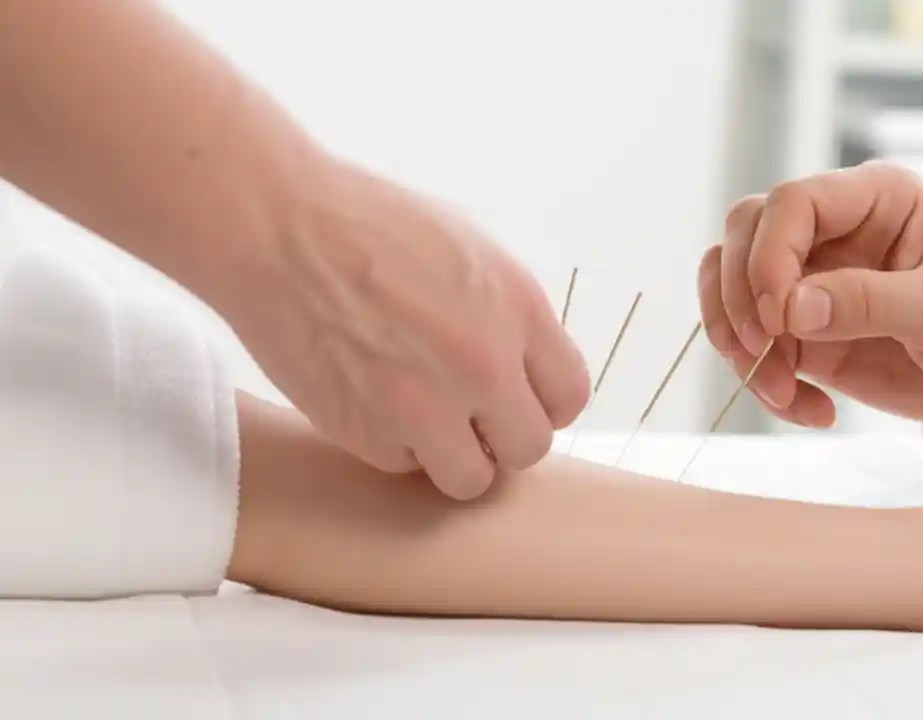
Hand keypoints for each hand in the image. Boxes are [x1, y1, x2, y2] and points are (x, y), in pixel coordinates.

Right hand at [222, 161, 588, 499]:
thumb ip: (509, 316)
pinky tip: (370, 400)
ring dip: (453, 457)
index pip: (569, 397)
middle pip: (529, 447)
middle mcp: (483, 364)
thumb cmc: (369, 225)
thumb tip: (525, 368)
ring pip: (471, 478)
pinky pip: (404, 467)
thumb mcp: (469, 249)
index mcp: (518, 308)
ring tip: (422, 419)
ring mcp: (425, 405)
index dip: (542, 403)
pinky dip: (392, 445)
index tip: (517, 400)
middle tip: (469, 415)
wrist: (277, 229)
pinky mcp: (368, 433)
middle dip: (502, 437)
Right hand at [698, 161, 922, 427]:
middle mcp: (833, 231)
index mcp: (874, 199)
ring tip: (782, 392)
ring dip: (738, 344)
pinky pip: (751, 347)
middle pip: (743, 235)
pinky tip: (809, 410)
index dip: (770, 254)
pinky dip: (760, 382)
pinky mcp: (803, 332)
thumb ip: (870, 302)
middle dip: (741, 298)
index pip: (791, 203)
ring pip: (730, 288)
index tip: (782, 315)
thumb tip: (790, 308)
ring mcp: (810, 281)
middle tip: (766, 352)